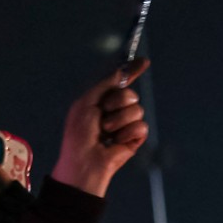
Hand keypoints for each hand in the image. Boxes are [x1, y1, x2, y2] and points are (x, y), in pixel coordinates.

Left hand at [50, 58, 149, 197]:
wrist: (84, 160)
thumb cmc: (79, 133)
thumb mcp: (87, 102)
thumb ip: (106, 84)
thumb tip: (122, 70)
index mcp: (102, 100)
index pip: (121, 83)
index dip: (132, 71)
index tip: (144, 62)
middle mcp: (116, 111)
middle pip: (130, 94)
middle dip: (118, 101)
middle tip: (103, 113)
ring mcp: (126, 124)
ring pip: (137, 109)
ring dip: (119, 119)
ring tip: (107, 131)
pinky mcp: (134, 138)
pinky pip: (141, 126)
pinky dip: (128, 132)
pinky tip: (116, 142)